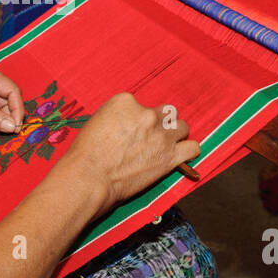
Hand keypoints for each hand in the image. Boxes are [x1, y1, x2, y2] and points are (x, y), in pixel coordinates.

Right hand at [60, 92, 199, 214]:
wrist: (89, 177)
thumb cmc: (85, 154)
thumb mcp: (97, 122)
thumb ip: (118, 117)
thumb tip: (130, 125)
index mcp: (125, 101)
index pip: (141, 104)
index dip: (137, 120)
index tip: (131, 132)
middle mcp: (146, 114)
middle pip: (166, 113)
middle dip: (159, 124)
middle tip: (149, 139)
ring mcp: (160, 135)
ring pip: (182, 127)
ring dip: (174, 136)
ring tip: (162, 147)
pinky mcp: (169, 156)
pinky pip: (192, 147)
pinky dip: (187, 151)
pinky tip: (179, 156)